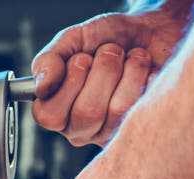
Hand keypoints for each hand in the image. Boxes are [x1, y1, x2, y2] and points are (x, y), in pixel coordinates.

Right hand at [32, 1, 193, 145]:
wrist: (152, 30)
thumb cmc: (109, 37)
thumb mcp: (72, 40)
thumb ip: (48, 60)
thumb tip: (41, 87)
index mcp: (55, 111)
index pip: (50, 116)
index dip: (69, 81)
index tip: (82, 59)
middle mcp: (78, 128)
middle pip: (87, 112)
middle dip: (103, 70)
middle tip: (110, 52)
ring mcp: (107, 133)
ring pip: (116, 109)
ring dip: (128, 69)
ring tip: (130, 57)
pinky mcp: (137, 128)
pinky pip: (141, 105)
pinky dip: (146, 76)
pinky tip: (145, 72)